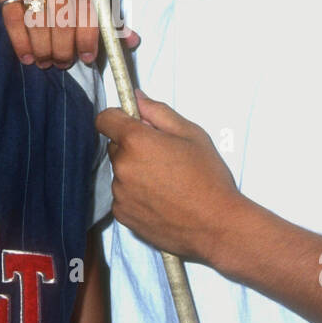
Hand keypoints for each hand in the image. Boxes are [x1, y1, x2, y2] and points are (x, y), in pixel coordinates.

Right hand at [0, 0, 139, 67]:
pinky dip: (21, 43)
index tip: (87, 57)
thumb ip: (103, 11)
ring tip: (44, 62)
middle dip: (64, 48)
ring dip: (43, 49)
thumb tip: (131, 41)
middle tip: (62, 62)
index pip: (88, 8)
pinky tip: (26, 56)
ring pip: (39, 22)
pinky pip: (14, 19)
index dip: (89, 37)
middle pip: (63, 19)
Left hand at [95, 90, 243, 265]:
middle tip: (164, 158)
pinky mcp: (122, 215)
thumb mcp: (191, 134)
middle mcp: (122, 166)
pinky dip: (136, 196)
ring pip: (121, 173)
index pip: (105, 119)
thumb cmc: (208, 177)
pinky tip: (162, 201)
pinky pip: (124, 196)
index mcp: (136, 141)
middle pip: (116, 147)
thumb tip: (136, 97)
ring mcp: (120, 193)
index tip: (135, 124)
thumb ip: (158, 112)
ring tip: (167, 184)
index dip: (119, 118)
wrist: (216, 225)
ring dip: (135, 173)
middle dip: (134, 147)